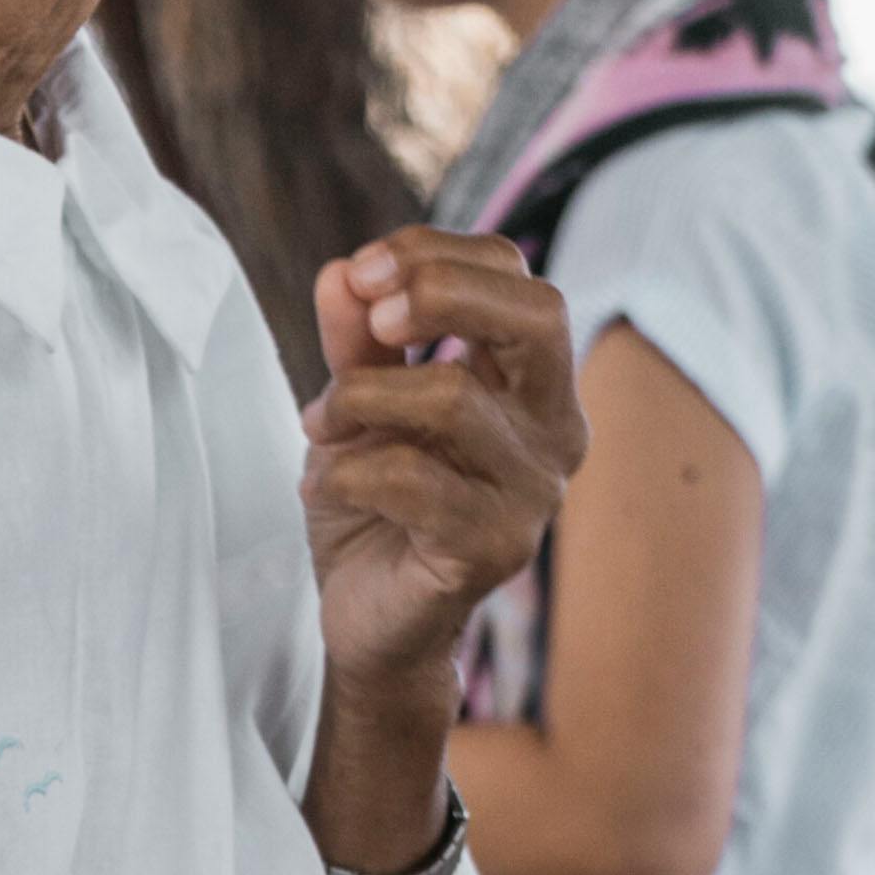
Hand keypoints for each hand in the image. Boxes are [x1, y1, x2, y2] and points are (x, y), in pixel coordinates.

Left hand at [300, 226, 582, 714]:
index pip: (515, 275)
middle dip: (439, 293)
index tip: (360, 272)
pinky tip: (325, 488)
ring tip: (319, 425)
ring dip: (360, 397)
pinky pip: (413, 479)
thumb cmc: (377, 502)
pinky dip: (349, 470)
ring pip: (453, 397)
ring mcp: (533, 492)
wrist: (369, 619)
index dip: (434, 254)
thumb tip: (340, 272)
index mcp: (533, 381)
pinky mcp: (493, 548)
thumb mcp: (360, 403)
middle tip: (370, 320)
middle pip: (538, 316)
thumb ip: (358, 340)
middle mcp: (554, 429)